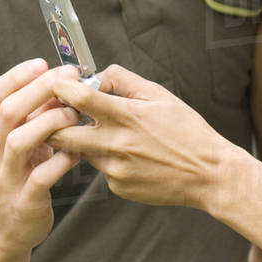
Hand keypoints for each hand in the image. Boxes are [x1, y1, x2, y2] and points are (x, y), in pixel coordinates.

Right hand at [0, 59, 81, 257]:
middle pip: (8, 112)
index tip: (41, 63)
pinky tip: (77, 152)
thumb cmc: (14, 177)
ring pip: (19, 142)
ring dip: (49, 123)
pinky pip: (42, 177)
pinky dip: (61, 161)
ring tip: (74, 114)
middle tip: (68, 78)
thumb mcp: (13, 144)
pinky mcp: (25, 202)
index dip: (15, 76)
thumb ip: (30, 118)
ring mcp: (7, 178)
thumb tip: (57, 86)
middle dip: (39, 90)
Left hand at [47, 65, 241, 209]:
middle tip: (59, 114)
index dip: (61, 88)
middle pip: (61, 135)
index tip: (58, 84)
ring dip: (85, 141)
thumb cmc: (187, 131)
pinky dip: (107, 160)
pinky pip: (101, 170)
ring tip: (111, 134)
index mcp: (126, 116)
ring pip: (82, 152)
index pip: (78, 98)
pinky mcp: (118, 187)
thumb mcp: (159, 95)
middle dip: (52, 124)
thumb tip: (97, 75)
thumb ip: (123, 81)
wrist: (209, 175)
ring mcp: (115, 170)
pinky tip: (131, 157)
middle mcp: (115, 144)